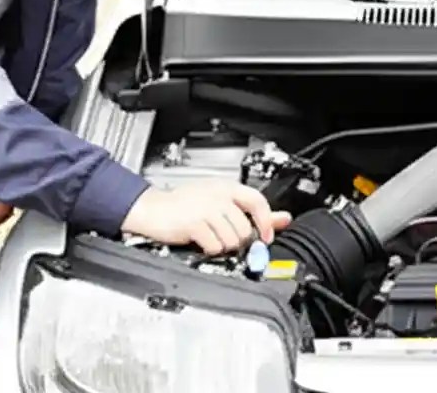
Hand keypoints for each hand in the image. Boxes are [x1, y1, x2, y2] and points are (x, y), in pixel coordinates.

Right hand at [120, 180, 292, 255]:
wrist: (152, 209)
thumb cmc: (184, 205)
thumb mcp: (220, 201)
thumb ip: (252, 211)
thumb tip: (283, 218)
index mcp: (227, 187)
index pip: (258, 201)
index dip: (266, 222)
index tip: (266, 236)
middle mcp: (218, 196)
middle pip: (245, 227)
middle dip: (238, 239)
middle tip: (224, 237)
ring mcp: (206, 209)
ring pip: (232, 239)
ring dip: (224, 245)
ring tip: (211, 238)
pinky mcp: (194, 224)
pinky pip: (216, 246)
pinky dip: (211, 250)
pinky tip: (202, 242)